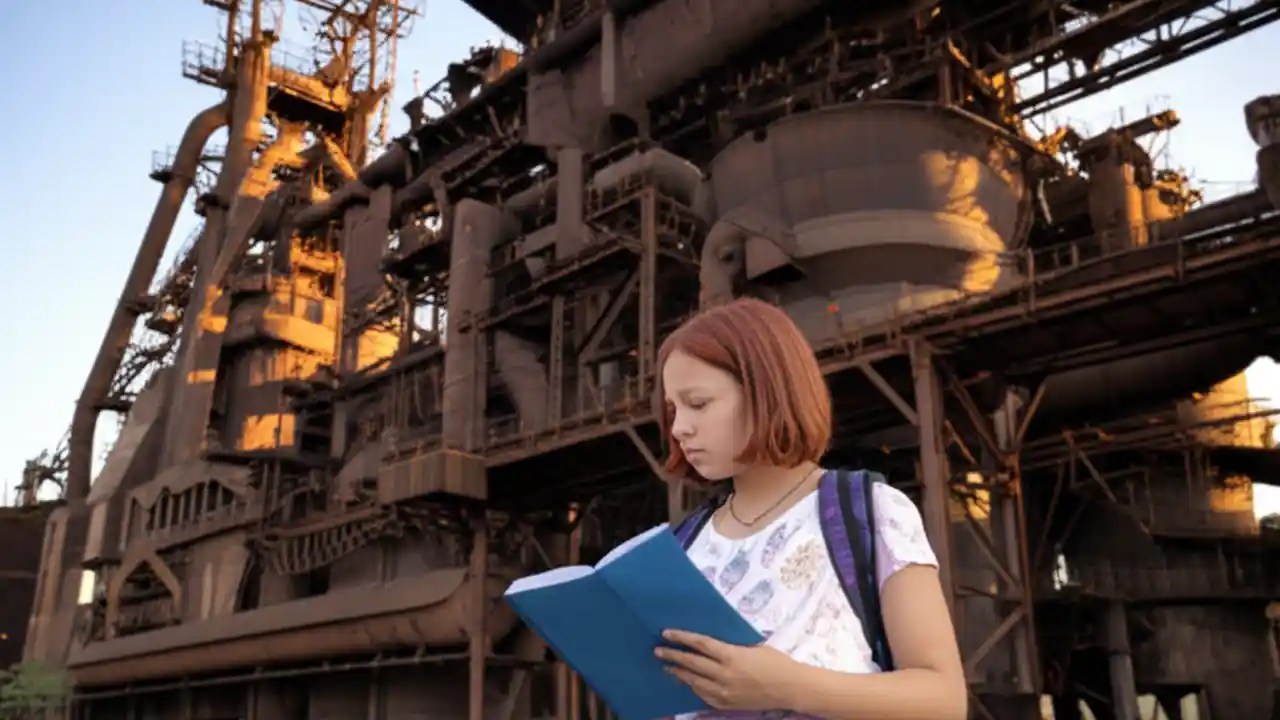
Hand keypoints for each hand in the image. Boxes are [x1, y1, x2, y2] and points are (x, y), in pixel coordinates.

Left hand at [655, 629, 798, 711]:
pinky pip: (704, 695)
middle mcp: (724, 674)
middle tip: (658, 651)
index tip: (667, 633)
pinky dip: (693, 687)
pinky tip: (687, 681)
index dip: (682, 638)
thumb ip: (731, 645)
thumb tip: (711, 641)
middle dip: (673, 656)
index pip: (700, 644)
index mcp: (732, 655)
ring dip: (679, 673)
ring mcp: (724, 692)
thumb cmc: (775, 662)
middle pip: (692, 663)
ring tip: (667, 666)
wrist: (790, 688)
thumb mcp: (753, 646)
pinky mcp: (727, 704)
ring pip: (694, 681)